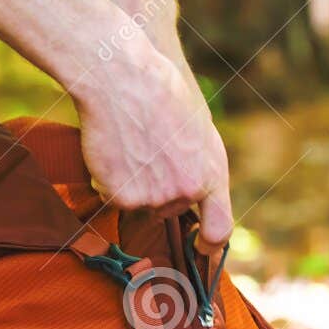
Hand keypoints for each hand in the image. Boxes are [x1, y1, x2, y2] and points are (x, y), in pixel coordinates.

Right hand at [70, 33, 231, 252]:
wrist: (123, 79)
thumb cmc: (160, 94)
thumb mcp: (197, 130)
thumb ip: (199, 166)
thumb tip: (194, 192)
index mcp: (210, 174)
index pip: (219, 228)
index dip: (210, 245)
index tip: (201, 249)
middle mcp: (185, 192)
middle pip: (168, 211)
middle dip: (159, 190)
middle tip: (147, 152)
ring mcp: (153, 198)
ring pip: (140, 205)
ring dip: (132, 185)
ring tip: (131, 145)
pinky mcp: (123, 198)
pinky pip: (114, 199)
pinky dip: (109, 181)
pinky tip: (113, 150)